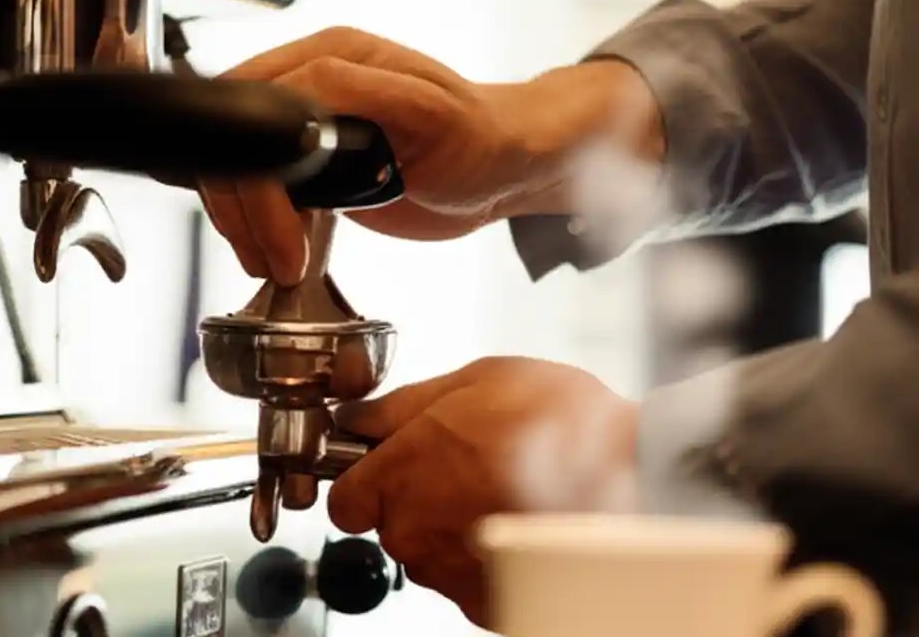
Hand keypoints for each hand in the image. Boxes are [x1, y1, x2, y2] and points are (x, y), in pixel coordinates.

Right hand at [200, 27, 663, 284]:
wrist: (503, 171)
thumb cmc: (482, 139)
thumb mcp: (427, 109)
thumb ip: (359, 93)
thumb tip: (301, 95)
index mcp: (332, 58)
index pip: (253, 106)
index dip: (252, 173)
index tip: (278, 228)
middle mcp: (311, 87)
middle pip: (234, 141)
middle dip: (241, 207)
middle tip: (274, 258)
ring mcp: (308, 130)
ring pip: (238, 171)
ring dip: (245, 223)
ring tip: (277, 263)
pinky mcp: (312, 167)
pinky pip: (261, 193)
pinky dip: (261, 227)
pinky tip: (284, 252)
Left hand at [327, 357, 638, 624]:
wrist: (637, 479)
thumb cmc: (563, 426)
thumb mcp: (477, 380)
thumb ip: (405, 404)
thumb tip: (361, 418)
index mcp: (401, 473)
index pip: (344, 500)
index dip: (364, 483)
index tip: (384, 470)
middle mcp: (416, 531)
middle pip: (391, 527)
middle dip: (418, 501)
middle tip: (467, 469)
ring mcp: (451, 573)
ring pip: (431, 555)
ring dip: (455, 529)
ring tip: (505, 493)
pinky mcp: (489, 603)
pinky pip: (471, 579)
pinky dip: (490, 557)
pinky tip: (522, 523)